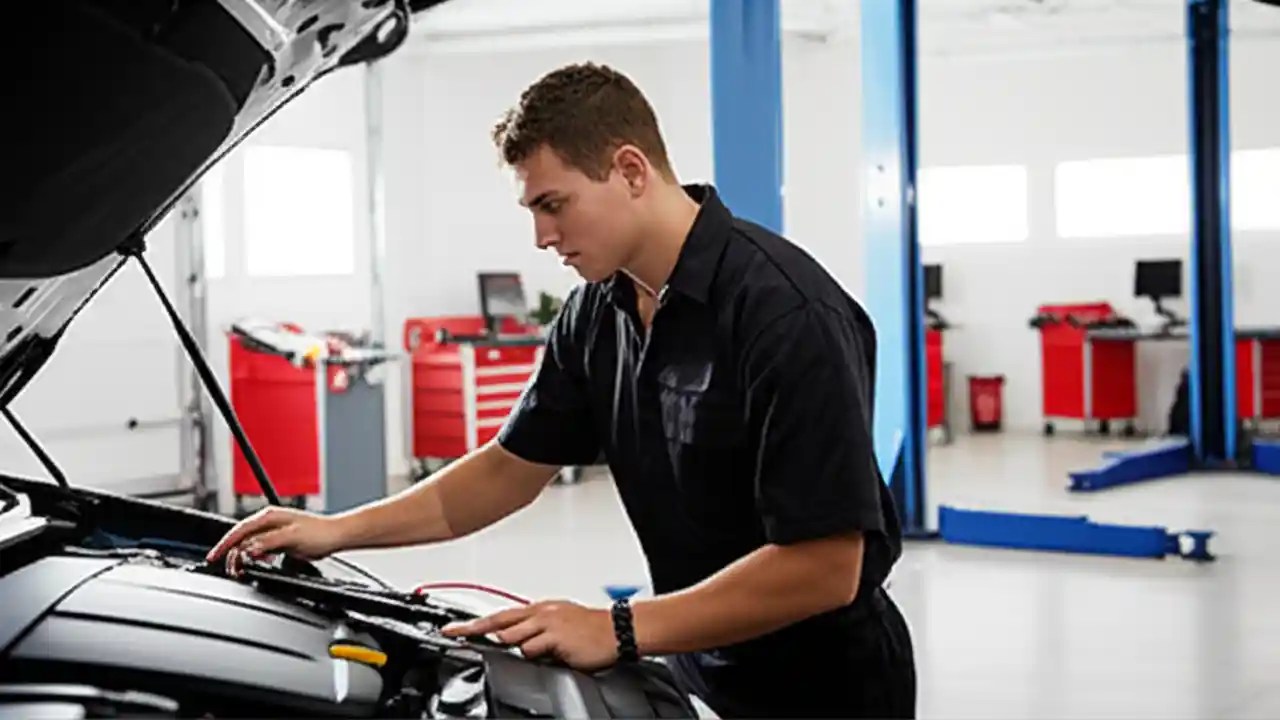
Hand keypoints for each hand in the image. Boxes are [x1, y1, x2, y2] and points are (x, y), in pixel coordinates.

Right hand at [206, 506, 345, 575]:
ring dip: (245, 557)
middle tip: (230, 568)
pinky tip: (261, 562)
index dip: (224, 544)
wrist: (337, 536)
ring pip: (251, 545)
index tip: (213, 556)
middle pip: (242, 538)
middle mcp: (270, 522)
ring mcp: (275, 531)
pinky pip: (261, 549)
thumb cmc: (320, 533)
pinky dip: (257, 557)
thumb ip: (267, 542)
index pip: (239, 531)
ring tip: (242, 568)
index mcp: (269, 517)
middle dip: (233, 553)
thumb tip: (249, 548)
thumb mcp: (291, 538)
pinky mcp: (281, 540)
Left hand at [442, 600, 618, 671]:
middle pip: (498, 621)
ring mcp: (546, 623)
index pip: (500, 615)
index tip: (454, 628)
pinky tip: (554, 652)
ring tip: (543, 647)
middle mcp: (539, 613)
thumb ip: (535, 631)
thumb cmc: (591, 629)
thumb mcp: (559, 623)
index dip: (475, 623)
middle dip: (473, 628)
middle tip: (454, 633)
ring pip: (513, 636)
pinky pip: (532, 649)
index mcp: (538, 609)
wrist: (617, 630)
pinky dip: (535, 654)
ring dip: (516, 645)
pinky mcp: (555, 636)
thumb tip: (514, 641)